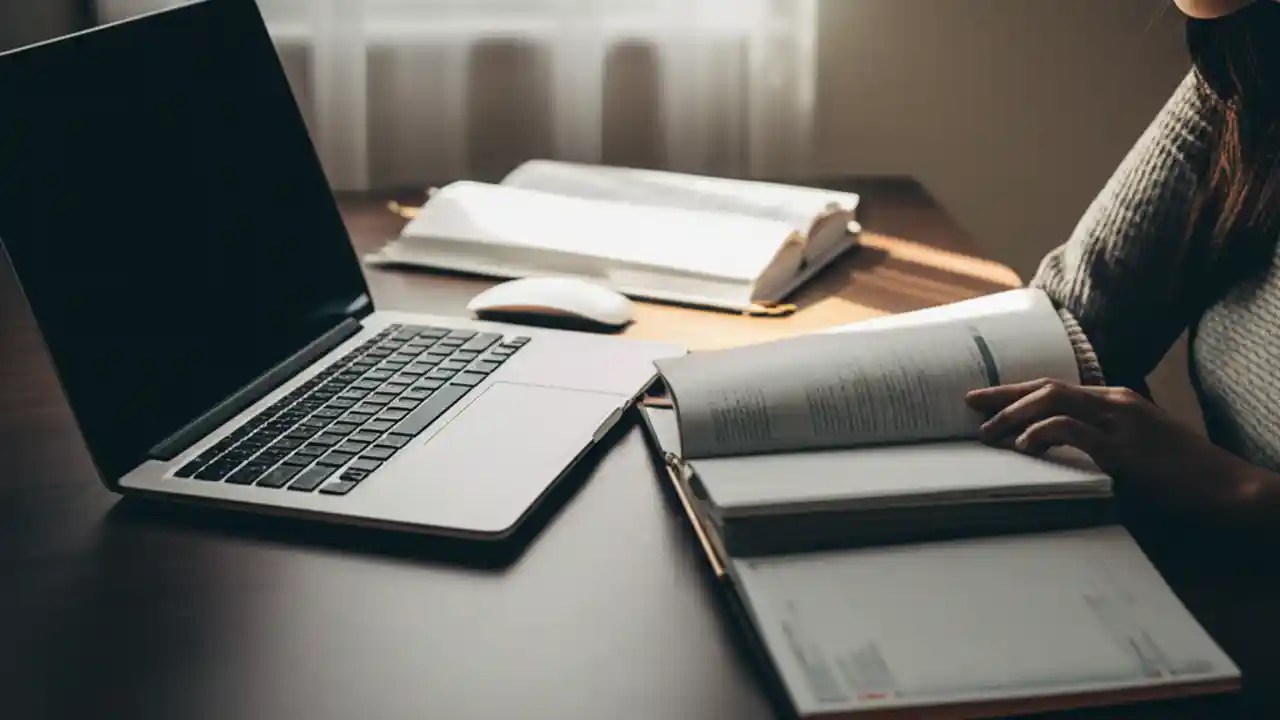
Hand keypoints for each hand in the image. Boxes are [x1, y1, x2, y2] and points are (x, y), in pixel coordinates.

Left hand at [964, 378, 1247, 490]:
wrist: (1229, 489)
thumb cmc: (1183, 476)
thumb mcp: (1135, 452)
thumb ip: (1099, 447)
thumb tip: (1056, 457)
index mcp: (1116, 401)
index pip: (1055, 387)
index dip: (1016, 391)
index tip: (984, 398)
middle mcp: (1116, 402)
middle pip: (1046, 386)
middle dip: (1003, 395)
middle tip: (969, 406)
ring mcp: (1122, 422)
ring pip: (1054, 400)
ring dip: (1014, 415)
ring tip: (989, 432)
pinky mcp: (1126, 449)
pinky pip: (1073, 430)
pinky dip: (1042, 433)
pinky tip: (1023, 446)